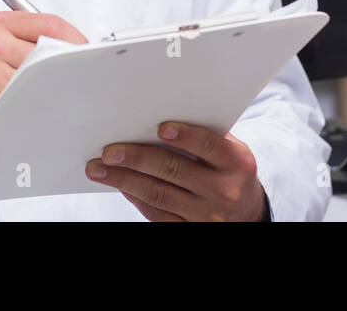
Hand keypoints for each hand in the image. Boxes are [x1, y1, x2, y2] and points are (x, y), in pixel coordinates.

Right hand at [0, 12, 87, 178]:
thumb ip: (27, 42)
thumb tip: (77, 50)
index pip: (51, 24)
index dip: (76, 41)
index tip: (88, 57)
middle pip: (53, 53)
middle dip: (70, 72)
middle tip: (82, 85)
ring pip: (44, 84)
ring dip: (57, 97)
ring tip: (58, 105)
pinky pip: (28, 110)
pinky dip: (39, 118)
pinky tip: (38, 122)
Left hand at [85, 122, 266, 221]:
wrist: (247, 213)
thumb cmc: (231, 171)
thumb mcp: (232, 151)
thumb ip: (206, 134)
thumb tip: (159, 117)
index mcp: (236, 163)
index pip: (208, 146)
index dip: (185, 136)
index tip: (160, 127)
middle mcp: (223, 190)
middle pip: (174, 171)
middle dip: (138, 159)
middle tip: (109, 150)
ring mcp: (205, 214)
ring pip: (158, 194)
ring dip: (124, 179)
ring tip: (99, 168)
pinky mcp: (189, 229)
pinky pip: (156, 214)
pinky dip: (134, 197)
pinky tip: (118, 183)